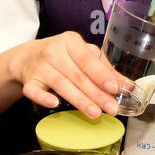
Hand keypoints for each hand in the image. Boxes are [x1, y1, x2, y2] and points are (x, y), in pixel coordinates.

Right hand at [8, 32, 126, 117]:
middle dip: (97, 94)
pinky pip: (34, 91)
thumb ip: (104, 69)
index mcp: (70, 41)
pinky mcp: (29, 81)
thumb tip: (127, 86)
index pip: (88, 59)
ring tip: (95, 113)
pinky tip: (55, 104)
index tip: (115, 88)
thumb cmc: (62, 55)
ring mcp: (40, 67)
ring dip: (79, 100)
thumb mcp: (82, 54)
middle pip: (78, 75)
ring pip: (61, 85)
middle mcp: (54, 51)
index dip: (102, 74)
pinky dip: (43, 98)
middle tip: (111, 108)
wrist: (27, 56)